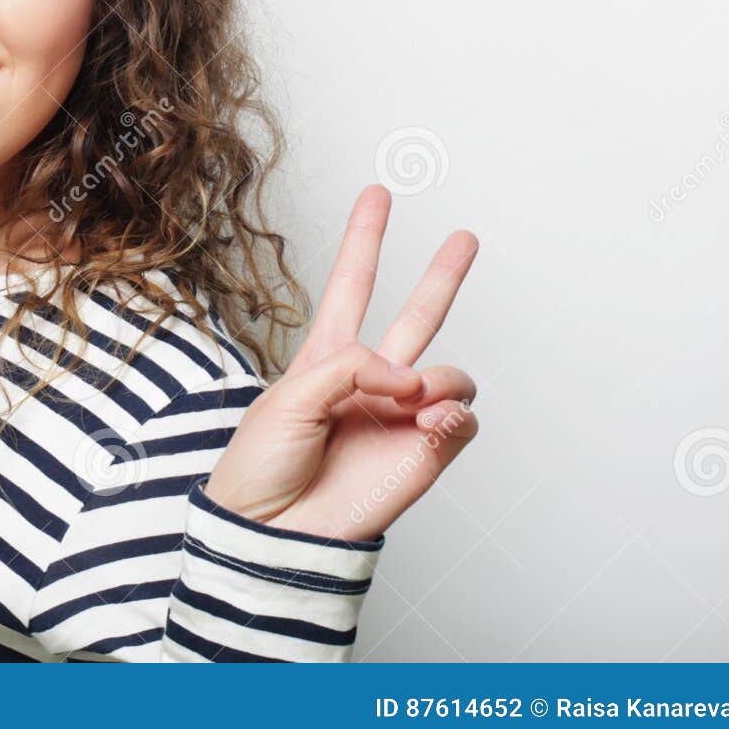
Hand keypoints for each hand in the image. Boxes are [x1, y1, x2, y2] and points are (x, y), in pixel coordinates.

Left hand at [204, 184, 479, 541]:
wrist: (272, 533)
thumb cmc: (261, 467)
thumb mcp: (288, 397)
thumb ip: (349, 366)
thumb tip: (409, 375)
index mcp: (326, 357)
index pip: (350, 286)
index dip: (363, 240)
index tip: (378, 194)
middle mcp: (370, 381)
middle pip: (415, 315)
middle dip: (441, 276)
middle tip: (466, 237)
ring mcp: (401, 416)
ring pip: (449, 372)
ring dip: (439, 376)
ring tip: (413, 397)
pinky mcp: (425, 453)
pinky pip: (462, 419)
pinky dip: (451, 413)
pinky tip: (427, 420)